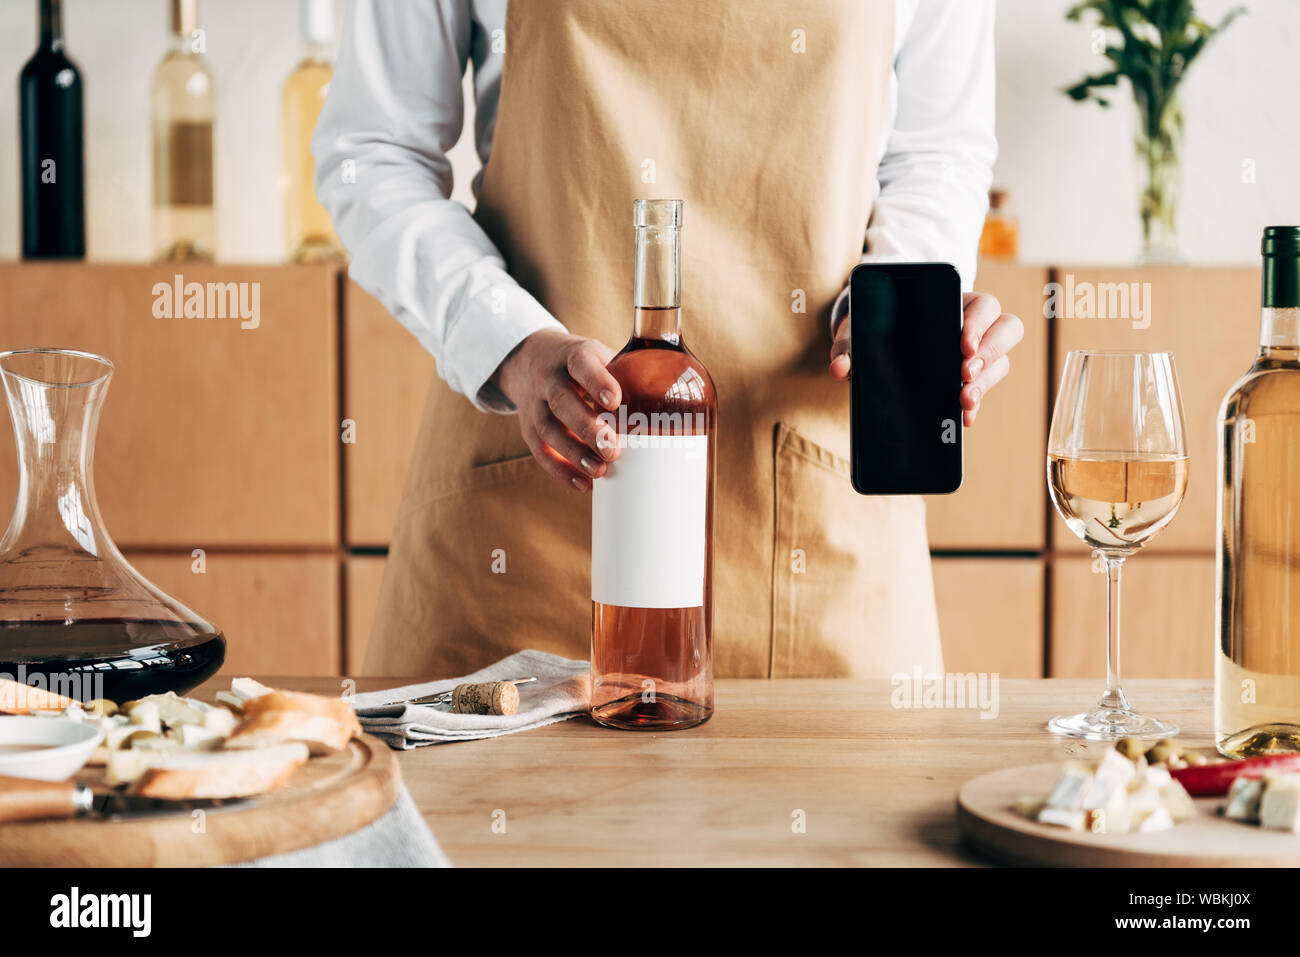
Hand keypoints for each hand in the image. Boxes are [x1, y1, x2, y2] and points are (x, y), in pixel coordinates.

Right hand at [492, 328, 622, 491]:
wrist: (530, 361)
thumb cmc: (583, 366)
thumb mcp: (601, 357)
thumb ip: (630, 375)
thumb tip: (680, 405)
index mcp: (573, 355)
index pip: (580, 363)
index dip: (596, 381)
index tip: (614, 401)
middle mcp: (549, 378)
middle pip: (562, 401)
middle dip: (587, 427)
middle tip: (612, 449)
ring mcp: (535, 403)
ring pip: (548, 428)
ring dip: (574, 453)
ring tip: (599, 470)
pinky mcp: (528, 426)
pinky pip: (539, 450)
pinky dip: (560, 470)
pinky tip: (583, 484)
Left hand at [828, 290, 1024, 426]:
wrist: (875, 346)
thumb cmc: (873, 330)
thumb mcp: (859, 332)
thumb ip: (847, 345)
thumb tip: (840, 368)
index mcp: (954, 302)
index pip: (984, 306)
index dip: (980, 324)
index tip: (964, 345)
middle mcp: (973, 325)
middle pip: (1006, 330)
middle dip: (989, 354)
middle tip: (964, 374)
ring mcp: (975, 354)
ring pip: (1001, 362)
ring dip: (987, 382)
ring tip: (964, 400)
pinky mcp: (969, 380)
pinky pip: (984, 391)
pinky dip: (976, 405)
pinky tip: (964, 418)